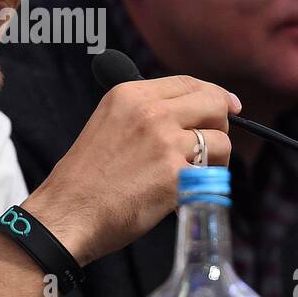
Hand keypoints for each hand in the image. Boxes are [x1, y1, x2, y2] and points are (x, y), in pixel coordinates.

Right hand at [23, 75, 238, 264]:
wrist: (68, 214)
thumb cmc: (87, 178)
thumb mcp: (108, 123)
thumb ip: (145, 112)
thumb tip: (190, 111)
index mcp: (131, 95)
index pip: (188, 82)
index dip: (215, 94)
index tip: (229, 106)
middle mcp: (151, 113)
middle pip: (214, 105)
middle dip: (221, 125)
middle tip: (212, 146)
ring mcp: (165, 144)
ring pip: (220, 142)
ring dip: (216, 161)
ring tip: (193, 175)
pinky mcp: (176, 177)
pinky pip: (213, 175)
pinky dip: (206, 185)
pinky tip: (186, 192)